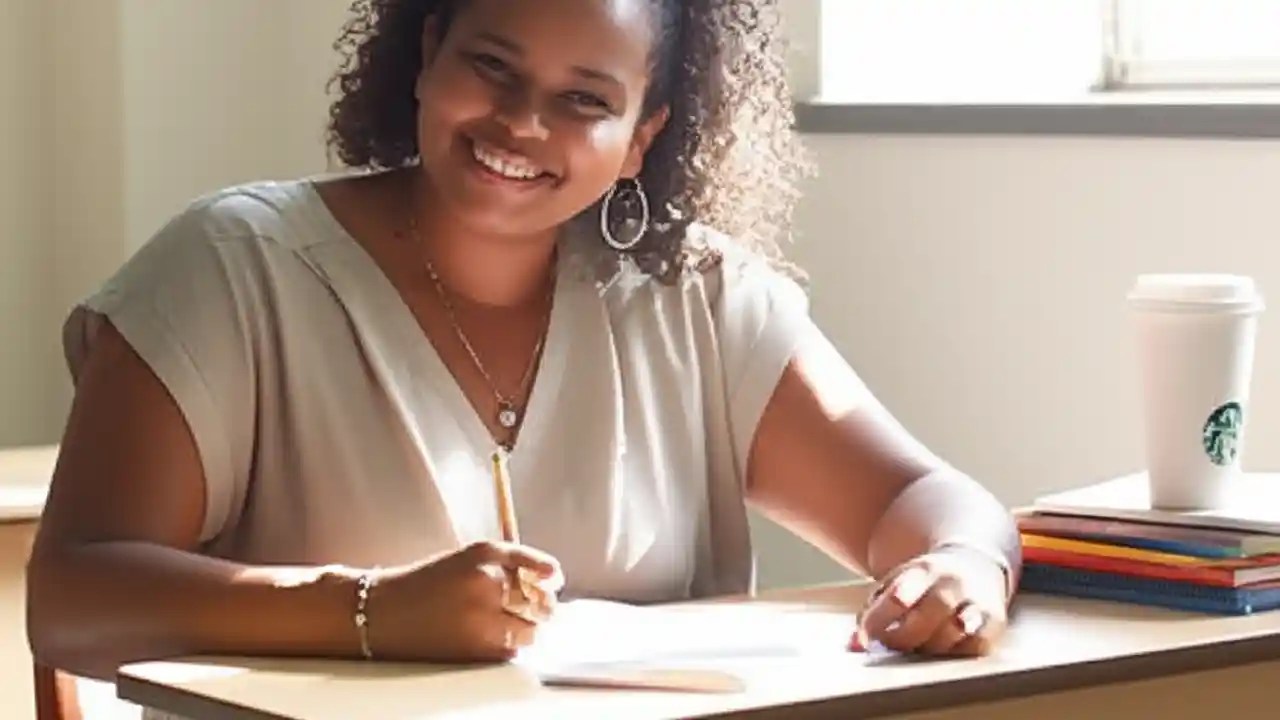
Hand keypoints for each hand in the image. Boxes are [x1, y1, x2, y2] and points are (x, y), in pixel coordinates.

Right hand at [366, 541, 563, 662]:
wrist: (381, 611)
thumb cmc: (425, 583)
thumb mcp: (466, 558)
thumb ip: (507, 564)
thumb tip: (552, 578)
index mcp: (485, 555)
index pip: (539, 568)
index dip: (548, 577)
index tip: (552, 580)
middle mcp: (486, 583)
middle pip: (541, 603)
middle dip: (539, 606)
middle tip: (526, 607)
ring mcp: (482, 618)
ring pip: (530, 631)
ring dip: (524, 629)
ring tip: (501, 623)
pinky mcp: (474, 649)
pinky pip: (510, 652)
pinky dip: (506, 647)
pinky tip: (485, 637)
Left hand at [853, 546, 1009, 656]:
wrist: (974, 566)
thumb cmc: (925, 585)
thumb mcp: (897, 585)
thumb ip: (872, 612)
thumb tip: (853, 646)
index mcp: (922, 570)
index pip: (896, 597)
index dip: (876, 623)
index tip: (863, 639)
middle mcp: (952, 583)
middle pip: (925, 617)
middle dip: (902, 638)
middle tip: (891, 645)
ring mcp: (976, 601)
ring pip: (951, 633)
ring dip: (929, 648)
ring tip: (919, 647)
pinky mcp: (994, 621)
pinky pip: (976, 645)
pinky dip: (958, 652)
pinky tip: (946, 649)